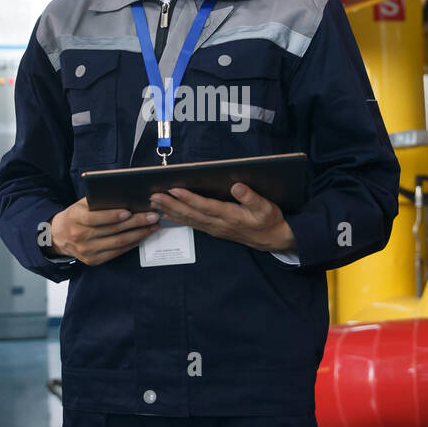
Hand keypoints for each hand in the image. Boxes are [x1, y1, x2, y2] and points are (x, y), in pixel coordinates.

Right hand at [48, 197, 160, 265]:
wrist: (61, 236)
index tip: (129, 211)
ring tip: (153, 226)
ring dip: (139, 234)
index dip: (112, 216)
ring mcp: (87, 251)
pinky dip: (133, 243)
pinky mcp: (94, 260)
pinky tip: (143, 235)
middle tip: (153, 216)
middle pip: (112, 231)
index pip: (94, 218)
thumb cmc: (77, 215)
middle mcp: (80, 237)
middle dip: (135, 223)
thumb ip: (98, 200)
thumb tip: (125, 195)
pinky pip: (117, 252)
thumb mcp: (82, 204)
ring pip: (118, 243)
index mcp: (75, 219)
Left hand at [149, 183, 295, 251]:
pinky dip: (178, 218)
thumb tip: (236, 186)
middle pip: (191, 214)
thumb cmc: (269, 220)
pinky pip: (192, 224)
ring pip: (189, 220)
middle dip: (171, 205)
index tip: (173, 190)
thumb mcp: (266, 207)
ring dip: (170, 211)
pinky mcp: (214, 230)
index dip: (188, 198)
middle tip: (154, 196)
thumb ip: (251, 197)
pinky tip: (168, 214)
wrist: (273, 239)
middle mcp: (219, 224)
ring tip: (154, 202)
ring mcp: (215, 229)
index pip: (205, 206)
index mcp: (230, 216)